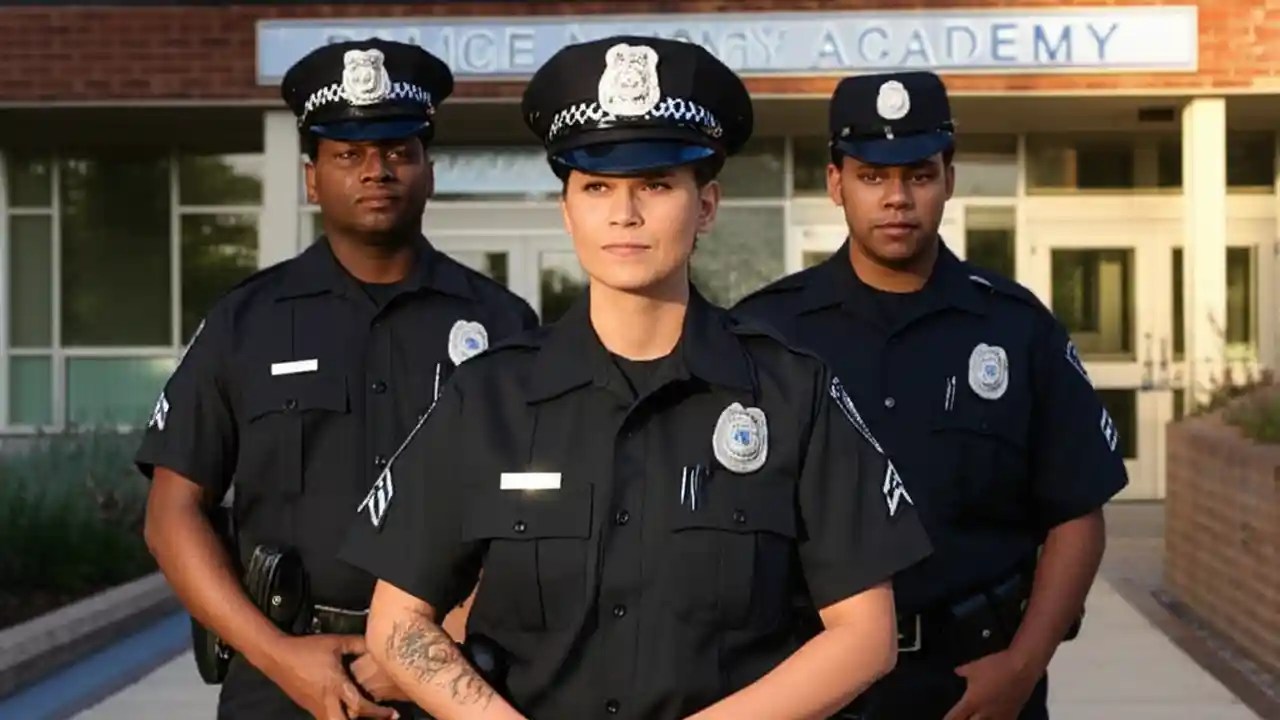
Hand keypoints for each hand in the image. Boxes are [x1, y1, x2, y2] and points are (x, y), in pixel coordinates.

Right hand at [262, 634, 399, 719]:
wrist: (278, 656)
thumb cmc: (308, 648)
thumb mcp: (336, 642)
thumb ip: (358, 644)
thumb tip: (375, 644)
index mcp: (336, 685)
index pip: (360, 706)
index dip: (378, 713)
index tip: (392, 714)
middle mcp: (326, 701)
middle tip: (382, 718)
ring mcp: (316, 706)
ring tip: (366, 714)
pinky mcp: (309, 707)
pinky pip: (327, 718)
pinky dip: (339, 717)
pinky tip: (348, 711)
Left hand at [942, 650, 1039, 719]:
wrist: (1022, 668)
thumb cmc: (996, 666)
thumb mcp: (974, 666)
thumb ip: (963, 671)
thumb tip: (956, 671)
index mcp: (971, 702)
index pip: (955, 717)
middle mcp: (984, 714)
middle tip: (961, 719)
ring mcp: (999, 717)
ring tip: (977, 718)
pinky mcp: (1012, 716)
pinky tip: (992, 719)